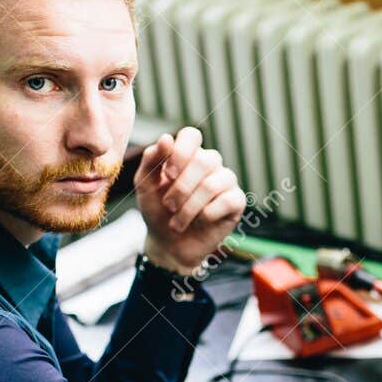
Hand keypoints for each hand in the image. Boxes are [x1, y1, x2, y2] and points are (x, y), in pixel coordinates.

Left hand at [133, 126, 245, 275]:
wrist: (169, 245)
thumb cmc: (157, 212)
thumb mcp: (145, 185)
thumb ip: (151, 160)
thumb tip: (167, 138)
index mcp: (187, 155)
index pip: (191, 136)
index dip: (181, 153)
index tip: (168, 175)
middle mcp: (209, 164)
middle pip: (204, 161)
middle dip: (181, 189)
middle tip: (169, 207)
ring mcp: (225, 181)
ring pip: (213, 183)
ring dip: (190, 207)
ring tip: (178, 222)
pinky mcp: (236, 201)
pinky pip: (227, 201)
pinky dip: (208, 215)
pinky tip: (200, 222)